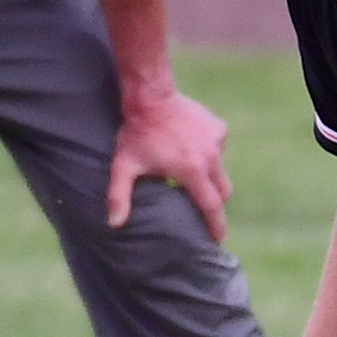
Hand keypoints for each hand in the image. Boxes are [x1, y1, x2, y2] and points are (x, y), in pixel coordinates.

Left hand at [105, 86, 231, 240]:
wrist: (149, 95)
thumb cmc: (136, 133)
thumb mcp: (124, 167)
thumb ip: (118, 197)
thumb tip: (113, 225)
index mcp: (192, 171)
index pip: (211, 206)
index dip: (216, 225)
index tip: (218, 240)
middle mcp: (210, 157)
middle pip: (222, 191)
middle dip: (214, 202)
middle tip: (202, 209)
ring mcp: (217, 140)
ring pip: (220, 169)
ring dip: (209, 176)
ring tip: (188, 173)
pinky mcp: (218, 127)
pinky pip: (218, 148)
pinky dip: (208, 153)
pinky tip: (190, 148)